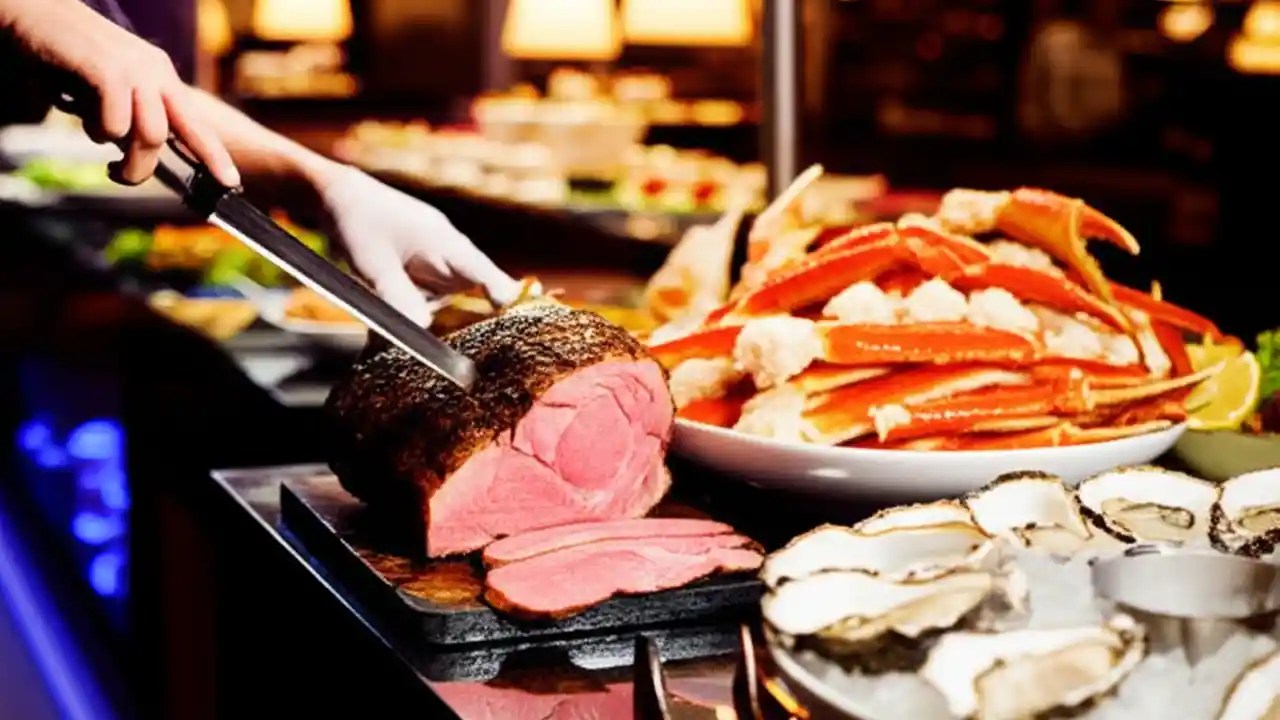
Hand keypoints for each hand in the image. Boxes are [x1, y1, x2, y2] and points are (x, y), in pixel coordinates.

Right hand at [1, 0, 238, 185]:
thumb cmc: (71, 56)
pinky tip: (79, 111)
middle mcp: (155, 72)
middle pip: (166, 137)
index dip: (214, 155)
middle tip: (119, 175)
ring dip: (123, 157)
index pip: (196, 123)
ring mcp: (134, 70)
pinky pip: (115, 122)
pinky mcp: (109, 71)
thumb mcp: (111, 85)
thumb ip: (129, 114)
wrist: (37, 11)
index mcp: (162, 77)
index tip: (231, 182)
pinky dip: (96, 130)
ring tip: (98, 146)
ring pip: (147, 135)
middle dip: (142, 168)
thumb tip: (136, 153)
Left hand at [318, 165, 521, 323]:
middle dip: (468, 320)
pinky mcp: (422, 268)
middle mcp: (449, 253)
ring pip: (446, 299)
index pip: (486, 274)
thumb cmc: (358, 221)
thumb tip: (423, 330)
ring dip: (430, 315)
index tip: (519, 325)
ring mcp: (436, 261)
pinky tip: (388, 311)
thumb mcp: (373, 263)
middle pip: (473, 293)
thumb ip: (398, 297)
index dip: (505, 299)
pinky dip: (415, 309)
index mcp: (446, 243)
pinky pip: (427, 296)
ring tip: (405, 321)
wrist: (336, 195)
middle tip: (462, 353)